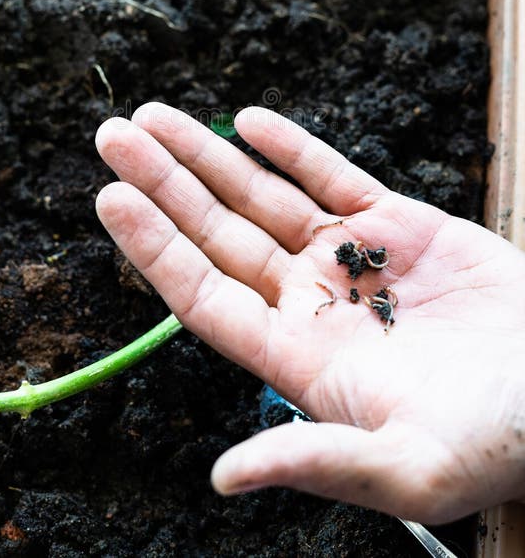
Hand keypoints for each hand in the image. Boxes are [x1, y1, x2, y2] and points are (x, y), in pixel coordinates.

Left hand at [95, 104, 524, 522]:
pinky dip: (289, 146)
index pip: (204, 293)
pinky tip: (246, 120)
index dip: (155, 246)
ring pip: (262, 196)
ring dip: (208, 155)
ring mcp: (350, 258)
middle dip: (164, 183)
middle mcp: (311, 302)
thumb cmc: (494, 445)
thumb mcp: (408, 470)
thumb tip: (225, 478)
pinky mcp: (396, 224)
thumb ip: (314, 461)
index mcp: (298, 358)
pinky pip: (330, 175)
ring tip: (153, 120)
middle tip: (111, 135)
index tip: (111, 197)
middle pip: (217, 233)